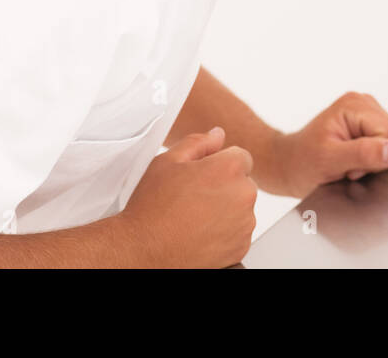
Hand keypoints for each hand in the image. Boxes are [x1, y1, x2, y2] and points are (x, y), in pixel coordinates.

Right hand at [121, 127, 257, 266]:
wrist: (143, 251)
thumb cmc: (152, 208)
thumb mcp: (168, 161)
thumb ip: (198, 142)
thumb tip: (217, 135)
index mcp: (229, 169)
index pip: (240, 156)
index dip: (219, 164)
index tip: (202, 177)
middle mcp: (244, 195)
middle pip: (242, 182)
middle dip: (223, 186)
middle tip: (192, 197)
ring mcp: (244, 224)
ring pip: (241, 208)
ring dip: (225, 209)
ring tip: (193, 217)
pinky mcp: (241, 247)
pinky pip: (238, 233)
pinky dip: (225, 233)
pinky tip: (199, 233)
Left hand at [270, 92, 387, 196]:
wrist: (288, 163)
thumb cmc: (302, 163)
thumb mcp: (329, 162)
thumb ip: (364, 154)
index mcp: (356, 105)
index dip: (378, 160)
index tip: (352, 167)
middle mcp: (365, 103)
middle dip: (379, 160)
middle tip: (350, 166)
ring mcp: (369, 111)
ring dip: (376, 160)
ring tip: (349, 163)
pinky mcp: (371, 123)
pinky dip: (375, 158)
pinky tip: (354, 160)